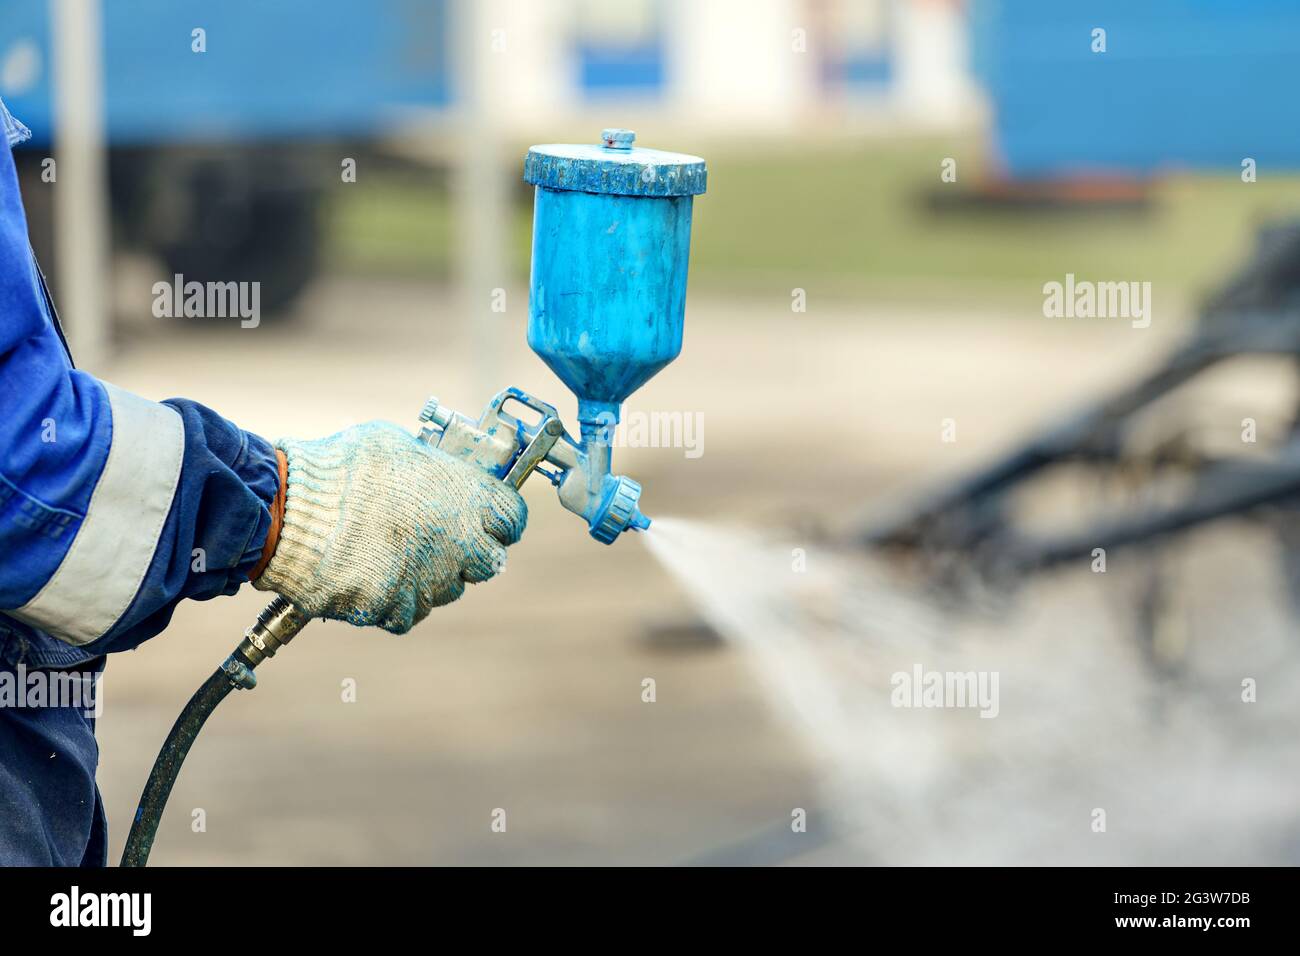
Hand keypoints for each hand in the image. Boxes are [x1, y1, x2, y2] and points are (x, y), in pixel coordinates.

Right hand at [253, 421, 525, 632]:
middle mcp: (461, 544)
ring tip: (393, 552)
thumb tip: (437, 469)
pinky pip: (410, 609)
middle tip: (440, 538)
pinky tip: (373, 574)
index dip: (499, 518)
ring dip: (430, 574)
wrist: (293, 513)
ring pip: (448, 588)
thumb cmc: (342, 468)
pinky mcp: (400, 609)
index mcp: (470, 499)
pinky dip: (396, 597)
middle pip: (489, 561)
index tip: (487, 518)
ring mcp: (432, 581)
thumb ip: (431, 466)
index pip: (513, 518)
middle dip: (470, 551)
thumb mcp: (398, 444)